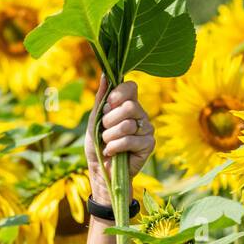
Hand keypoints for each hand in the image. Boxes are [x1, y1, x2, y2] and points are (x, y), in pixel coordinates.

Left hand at [84, 76, 154, 205]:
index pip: (130, 87)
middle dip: (109, 120)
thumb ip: (101, 98)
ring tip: (107, 143)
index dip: (118, 95)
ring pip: (127, 124)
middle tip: (104, 129)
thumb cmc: (97, 143)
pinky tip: (112, 152)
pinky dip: (115, 147)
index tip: (107, 106)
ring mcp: (147, 129)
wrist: (100, 169)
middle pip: (129, 106)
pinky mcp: (149, 144)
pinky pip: (129, 140)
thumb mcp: (95, 119)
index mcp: (128, 104)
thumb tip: (104, 74)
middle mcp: (140, 114)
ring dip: (109, 136)